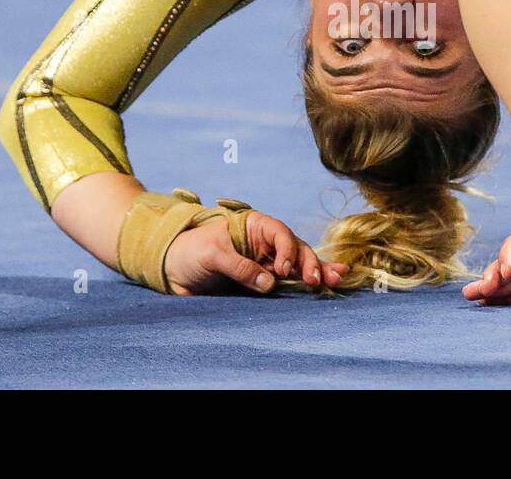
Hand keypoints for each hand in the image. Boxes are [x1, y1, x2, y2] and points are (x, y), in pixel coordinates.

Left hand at [164, 209, 346, 295]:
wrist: (172, 269)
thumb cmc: (189, 252)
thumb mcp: (212, 255)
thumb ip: (240, 267)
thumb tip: (269, 282)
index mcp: (253, 226)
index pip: (278, 232)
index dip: (286, 249)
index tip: (284, 269)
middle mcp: (264, 243)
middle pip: (295, 248)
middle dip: (311, 262)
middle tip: (320, 279)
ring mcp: (266, 262)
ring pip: (298, 265)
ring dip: (317, 271)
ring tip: (337, 279)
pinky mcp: (263, 281)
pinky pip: (288, 281)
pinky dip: (307, 282)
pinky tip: (327, 284)